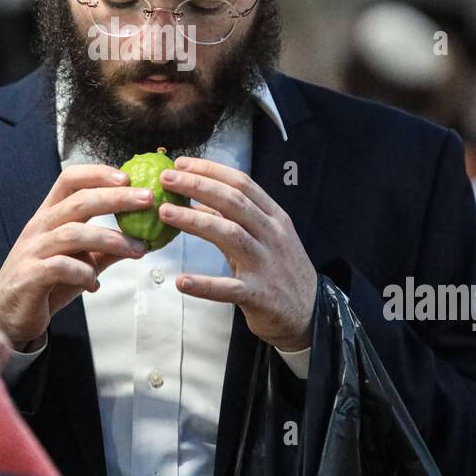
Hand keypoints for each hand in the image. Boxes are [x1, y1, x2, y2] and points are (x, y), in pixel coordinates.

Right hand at [0, 164, 150, 349]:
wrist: (10, 316)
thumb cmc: (46, 283)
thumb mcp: (80, 262)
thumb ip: (106, 250)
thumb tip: (142, 240)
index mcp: (49, 215)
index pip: (69, 180)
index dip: (98, 174)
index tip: (128, 177)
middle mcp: (39, 227)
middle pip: (78, 201)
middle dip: (116, 198)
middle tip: (147, 199)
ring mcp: (32, 250)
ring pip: (74, 233)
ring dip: (111, 239)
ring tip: (138, 249)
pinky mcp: (29, 276)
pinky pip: (61, 267)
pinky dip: (84, 273)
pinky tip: (95, 284)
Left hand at [157, 156, 315, 351]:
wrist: (310, 313)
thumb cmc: (281, 270)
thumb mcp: (262, 239)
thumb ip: (231, 220)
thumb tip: (195, 202)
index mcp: (274, 217)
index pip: (242, 184)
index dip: (211, 170)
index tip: (182, 163)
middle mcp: (272, 235)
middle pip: (234, 202)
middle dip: (198, 186)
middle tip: (166, 178)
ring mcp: (266, 264)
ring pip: (229, 234)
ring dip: (195, 221)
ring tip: (165, 213)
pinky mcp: (259, 295)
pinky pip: (228, 288)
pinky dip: (204, 285)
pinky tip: (181, 282)